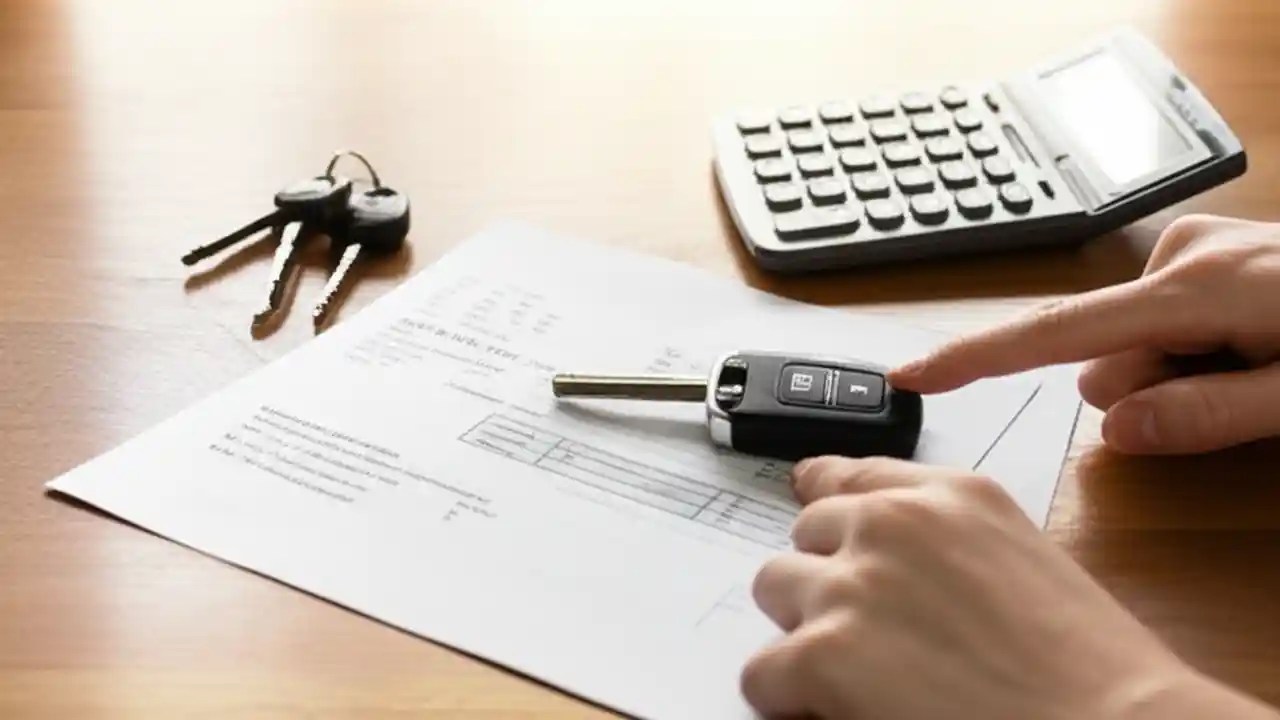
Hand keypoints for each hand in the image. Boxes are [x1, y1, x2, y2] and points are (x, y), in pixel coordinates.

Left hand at [741, 456, 1278, 719]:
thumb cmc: (1090, 669)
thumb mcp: (1025, 560)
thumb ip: (947, 541)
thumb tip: (881, 555)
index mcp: (952, 495)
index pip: (852, 475)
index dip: (827, 500)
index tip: (812, 503)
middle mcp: (892, 524)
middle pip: (806, 533)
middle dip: (824, 577)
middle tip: (864, 632)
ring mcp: (851, 584)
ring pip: (774, 588)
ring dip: (802, 628)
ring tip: (855, 672)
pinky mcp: (822, 653)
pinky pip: (762, 670)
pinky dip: (786, 695)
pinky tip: (831, 709)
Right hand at [888, 214, 1279, 453]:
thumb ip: (1205, 416)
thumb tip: (1115, 426)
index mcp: (1194, 290)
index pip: (1056, 334)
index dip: (976, 356)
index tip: (912, 372)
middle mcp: (1180, 259)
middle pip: (1105, 357)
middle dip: (1150, 390)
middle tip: (1236, 397)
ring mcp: (1194, 252)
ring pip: (1139, 346)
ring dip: (1181, 373)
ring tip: (1258, 368)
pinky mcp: (1208, 255)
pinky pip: (1165, 322)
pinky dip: (1196, 349)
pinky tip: (1254, 344)